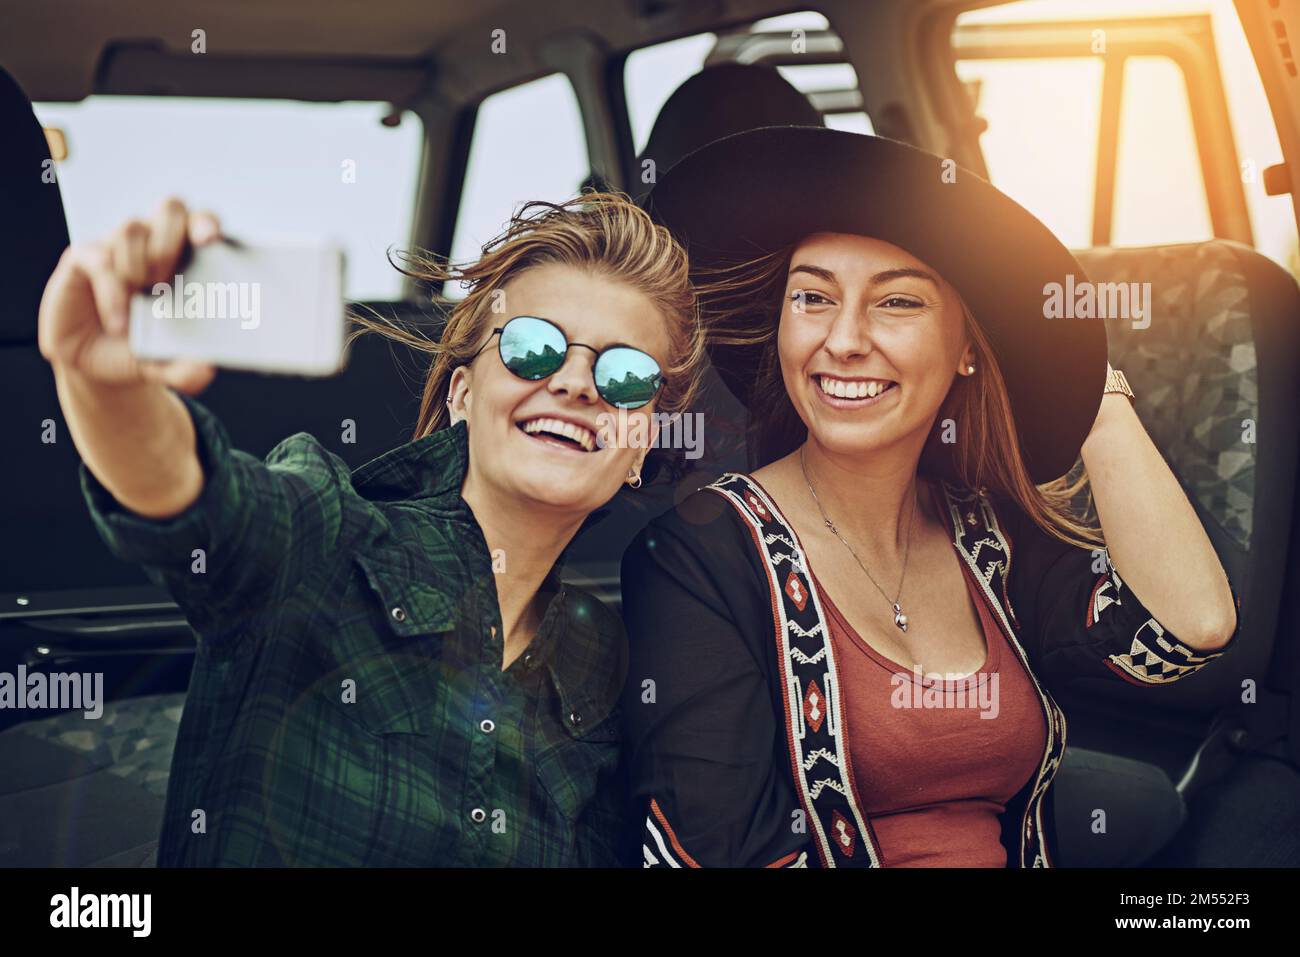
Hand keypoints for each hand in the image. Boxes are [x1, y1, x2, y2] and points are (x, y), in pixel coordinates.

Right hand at [38, 197, 220, 393]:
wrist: (97, 367)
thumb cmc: (142, 352)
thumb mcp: (166, 367)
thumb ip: (188, 370)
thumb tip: (206, 370)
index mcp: (188, 259)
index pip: (202, 223)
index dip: (207, 223)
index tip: (211, 240)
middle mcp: (154, 244)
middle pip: (169, 209)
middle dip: (172, 237)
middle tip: (169, 277)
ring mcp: (119, 248)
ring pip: (132, 229)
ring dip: (140, 264)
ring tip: (143, 301)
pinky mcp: (84, 258)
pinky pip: (98, 258)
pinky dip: (112, 291)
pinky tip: (119, 322)